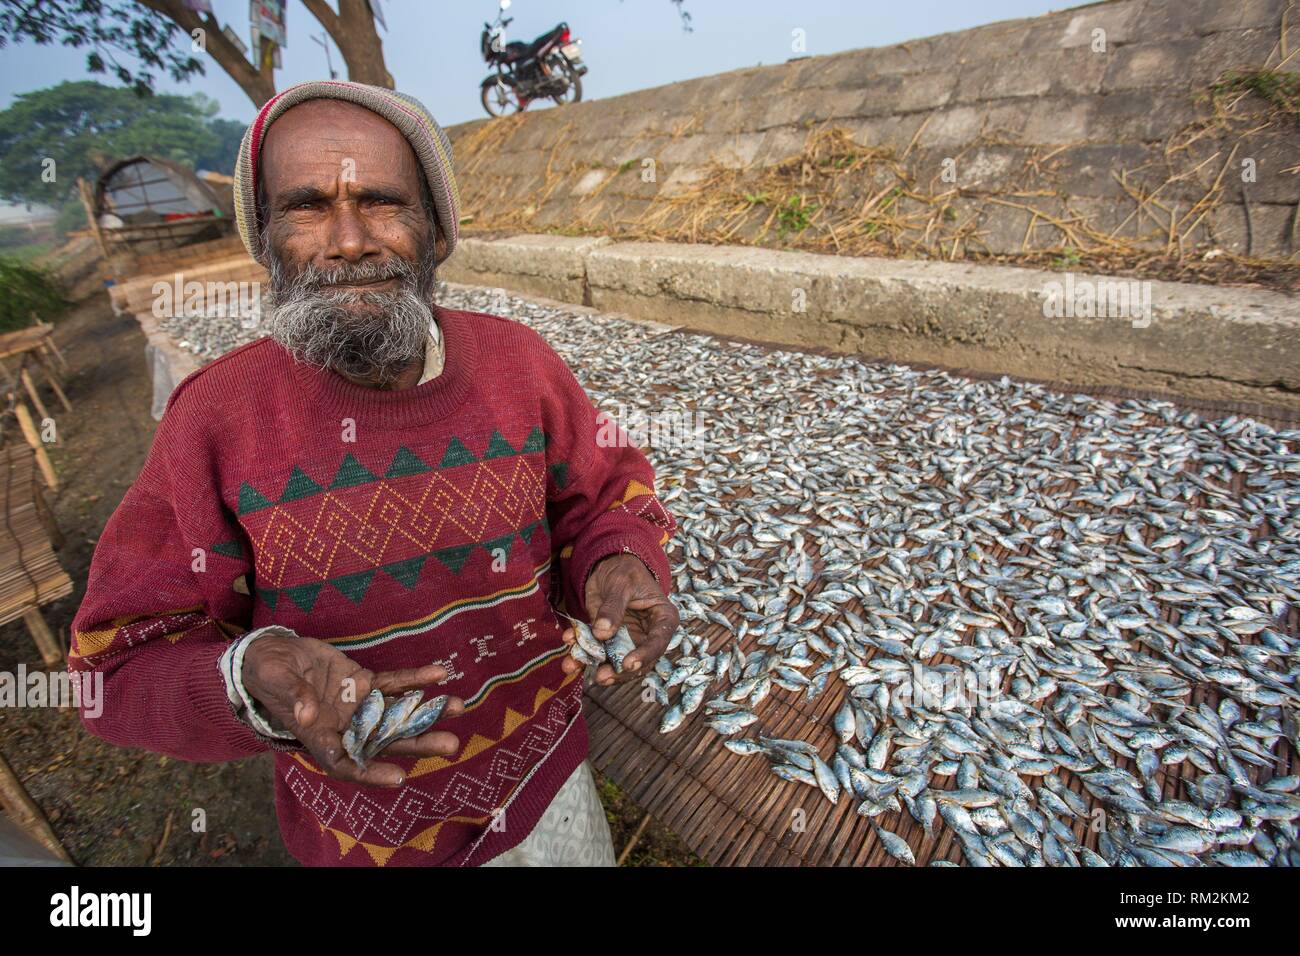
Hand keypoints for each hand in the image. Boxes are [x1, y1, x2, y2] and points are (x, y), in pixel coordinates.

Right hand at [242, 631, 464, 787]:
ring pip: (396, 713)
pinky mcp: (365, 683)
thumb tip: (308, 715)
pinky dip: (415, 679)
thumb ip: (294, 697)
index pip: (345, 763)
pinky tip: (439, 674)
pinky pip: (393, 683)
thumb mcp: (275, 679)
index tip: (399, 777)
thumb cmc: (267, 671)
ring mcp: (357, 706)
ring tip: (459, 707)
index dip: (370, 772)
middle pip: (384, 741)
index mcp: (317, 736)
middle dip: (417, 743)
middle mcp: (343, 727)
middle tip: (451, 745)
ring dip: (426, 712)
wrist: (271, 653)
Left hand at [560, 554, 678, 686]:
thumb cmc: (624, 571)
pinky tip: (569, 652)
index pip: (658, 642)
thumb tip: (603, 633)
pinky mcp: (609, 643)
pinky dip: (581, 656)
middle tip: (599, 676)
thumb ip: (612, 608)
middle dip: (617, 671)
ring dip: (592, 666)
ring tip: (572, 665)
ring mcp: (628, 641)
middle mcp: (647, 635)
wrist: (609, 568)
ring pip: (614, 662)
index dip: (644, 656)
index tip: (626, 664)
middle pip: (637, 661)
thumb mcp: (620, 583)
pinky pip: (596, 654)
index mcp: (662, 619)